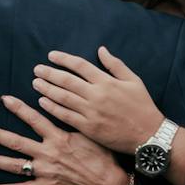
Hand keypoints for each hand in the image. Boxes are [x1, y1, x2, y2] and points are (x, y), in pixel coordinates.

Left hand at [0, 96, 127, 184]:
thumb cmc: (102, 157)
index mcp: (58, 138)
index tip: (4, 99)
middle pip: (17, 142)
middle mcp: (48, 154)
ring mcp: (45, 172)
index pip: (34, 119)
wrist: (108, 184)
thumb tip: (63, 106)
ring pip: (15, 166)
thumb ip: (73, 122)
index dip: (18, 108)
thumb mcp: (89, 134)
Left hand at [31, 47, 162, 151]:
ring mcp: (91, 112)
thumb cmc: (143, 107)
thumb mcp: (134, 81)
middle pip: (67, 81)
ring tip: (36, 82)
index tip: (51, 56)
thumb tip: (101, 50)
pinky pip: (66, 116)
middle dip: (49, 73)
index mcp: (107, 81)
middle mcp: (96, 95)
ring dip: (47, 89)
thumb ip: (115, 65)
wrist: (149, 135)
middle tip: (37, 69)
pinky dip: (53, 108)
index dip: (63, 59)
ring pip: (63, 98)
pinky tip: (43, 102)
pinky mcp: (89, 128)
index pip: (80, 65)